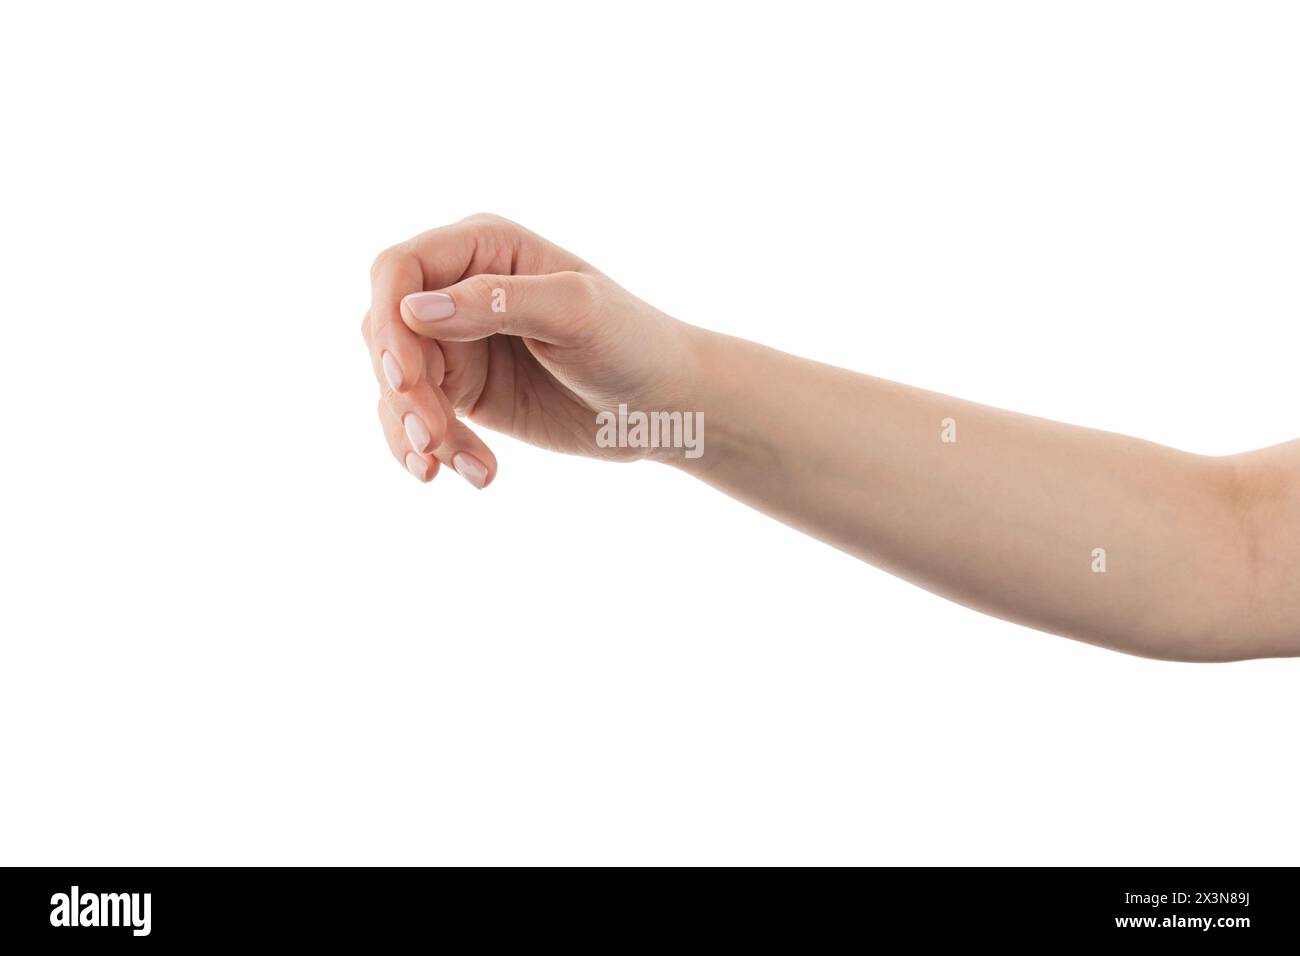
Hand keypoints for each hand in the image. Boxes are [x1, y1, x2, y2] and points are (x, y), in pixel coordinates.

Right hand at [362, 214, 701, 485]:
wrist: (665, 403)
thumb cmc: (632, 341)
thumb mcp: (576, 313)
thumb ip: (498, 302)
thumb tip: (414, 310)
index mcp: (484, 247)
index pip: (399, 271)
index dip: (388, 322)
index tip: (405, 378)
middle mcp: (459, 289)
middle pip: (386, 333)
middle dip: (402, 391)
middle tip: (434, 438)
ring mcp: (457, 342)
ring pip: (394, 385)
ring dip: (413, 430)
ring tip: (449, 469)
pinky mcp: (463, 391)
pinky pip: (417, 419)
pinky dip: (432, 451)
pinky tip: (477, 475)